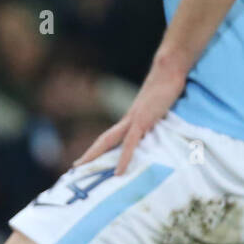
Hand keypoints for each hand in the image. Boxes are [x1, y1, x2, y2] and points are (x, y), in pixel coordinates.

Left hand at [75, 54, 187, 175]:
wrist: (168, 71)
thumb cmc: (167, 88)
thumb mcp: (161, 109)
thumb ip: (157, 119)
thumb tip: (160, 129)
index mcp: (131, 118)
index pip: (111, 135)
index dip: (100, 147)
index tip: (90, 158)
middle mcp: (127, 120)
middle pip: (103, 140)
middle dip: (90, 153)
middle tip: (75, 166)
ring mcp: (133, 120)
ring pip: (108, 141)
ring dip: (95, 155)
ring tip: (83, 168)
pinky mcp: (142, 121)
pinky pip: (130, 144)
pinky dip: (123, 159)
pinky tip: (118, 172)